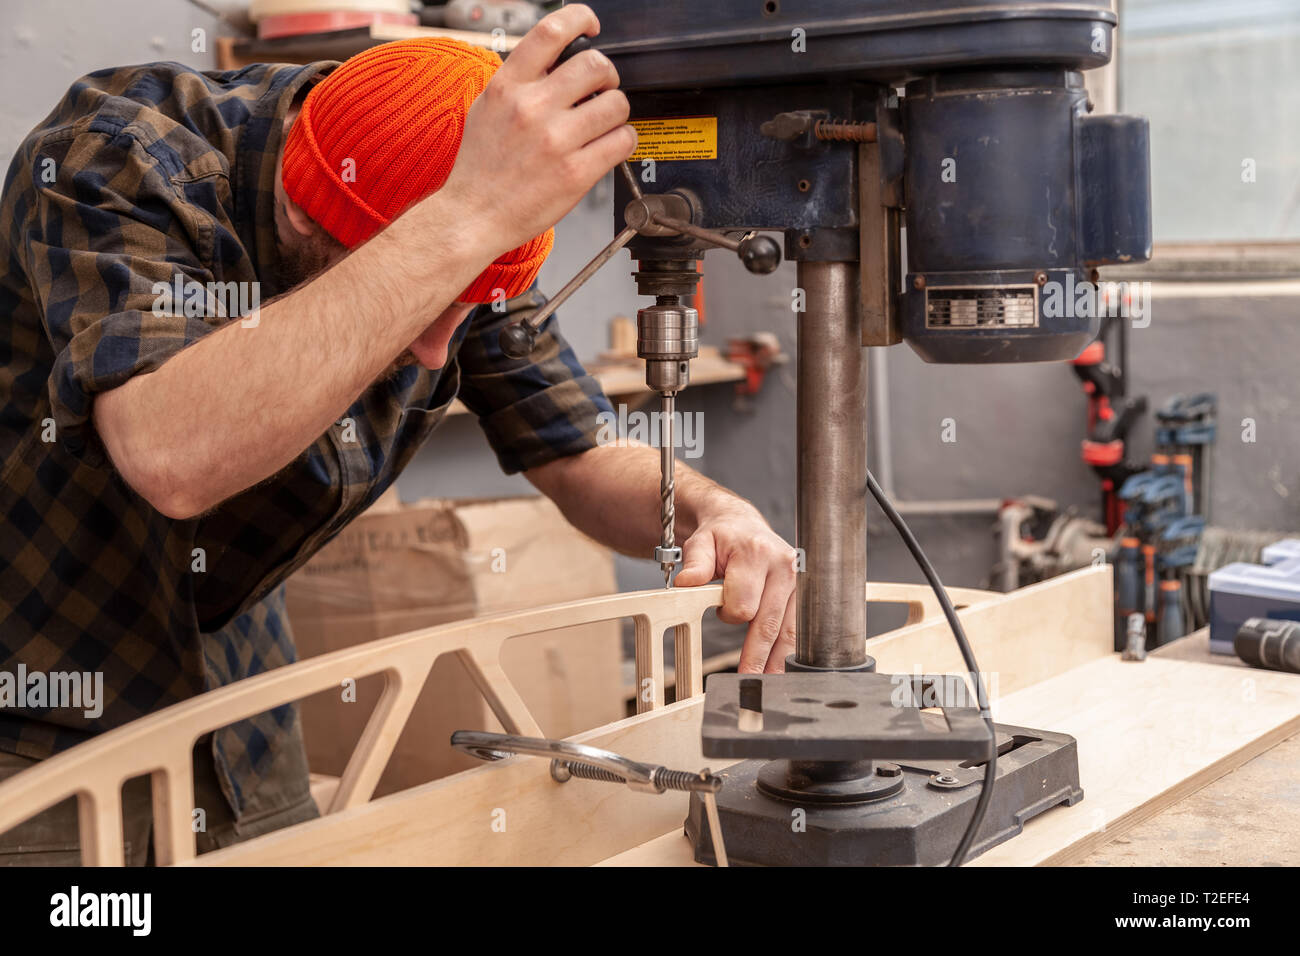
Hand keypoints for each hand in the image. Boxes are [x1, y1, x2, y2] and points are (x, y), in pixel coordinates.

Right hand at [438, 4, 635, 257]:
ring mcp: (556, 141)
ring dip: (617, 110)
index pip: (552, 32)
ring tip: (605, 122)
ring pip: (616, 103)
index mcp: (509, 87)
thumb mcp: (487, 109)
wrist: (472, 216)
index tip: (590, 27)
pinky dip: (624, 139)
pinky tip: (610, 145)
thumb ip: (519, 82)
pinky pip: (622, 141)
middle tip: (603, 88)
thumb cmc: (480, 167)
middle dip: (608, 75)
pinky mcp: (576, 173)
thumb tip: (555, 62)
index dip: (579, 19)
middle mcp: (533, 108)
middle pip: (596, 65)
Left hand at [673, 503, 799, 673]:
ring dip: (777, 659)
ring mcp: (797, 581)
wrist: (743, 525)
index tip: (721, 611)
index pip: (744, 604)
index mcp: (756, 554)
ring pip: (787, 629)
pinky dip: (787, 649)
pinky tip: (780, 666)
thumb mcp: (701, 543)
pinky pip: (796, 627)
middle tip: (748, 681)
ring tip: (768, 682)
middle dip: (757, 655)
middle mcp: (782, 567)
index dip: (729, 615)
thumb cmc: (722, 537)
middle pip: (768, 622)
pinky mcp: (802, 592)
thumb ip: (695, 564)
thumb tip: (685, 583)